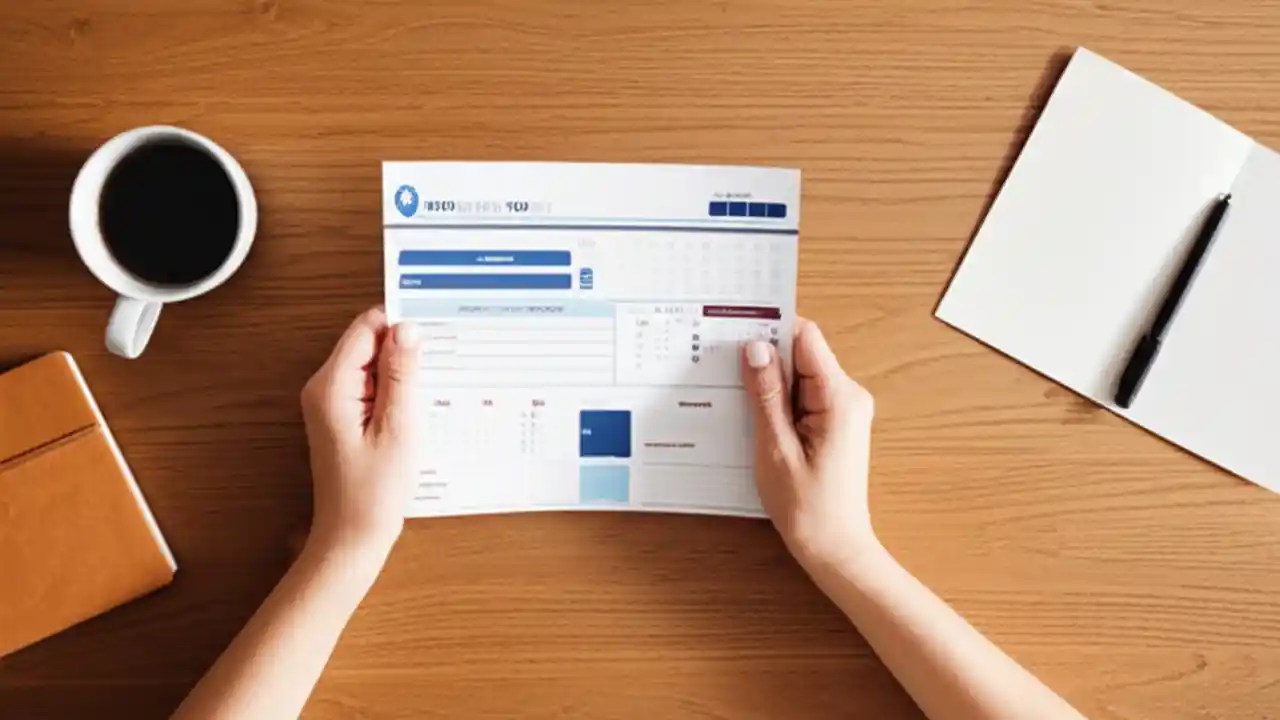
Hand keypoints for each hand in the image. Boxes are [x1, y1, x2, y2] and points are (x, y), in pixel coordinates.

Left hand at [301, 307, 422, 558]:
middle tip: (434, 372)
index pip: (366, 328)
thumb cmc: (374, 491)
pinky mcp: (342, 417)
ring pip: (372, 365)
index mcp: (332, 385)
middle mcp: (324, 387)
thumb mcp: (399, 427)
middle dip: (403, 350)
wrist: (352, 536)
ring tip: (423, 400)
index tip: (433, 332)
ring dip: (401, 374)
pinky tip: (412, 415)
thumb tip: (407, 328)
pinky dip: (394, 393)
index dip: (400, 325)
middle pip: (368, 343)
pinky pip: (371, 387)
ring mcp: (331, 402)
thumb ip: (402, 373)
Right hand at [741, 318, 878, 568]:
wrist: (835, 549)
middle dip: (763, 357)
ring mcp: (842, 409)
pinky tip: (754, 418)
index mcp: (839, 397)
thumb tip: (754, 347)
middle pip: (800, 353)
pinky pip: (801, 395)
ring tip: (735, 397)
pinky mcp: (833, 422)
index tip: (734, 330)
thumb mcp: (776, 449)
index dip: (770, 329)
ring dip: (767, 382)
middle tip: (722, 365)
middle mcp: (847, 395)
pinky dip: (776, 401)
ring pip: (798, 374)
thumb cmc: (808, 508)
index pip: (806, 337)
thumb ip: (766, 395)